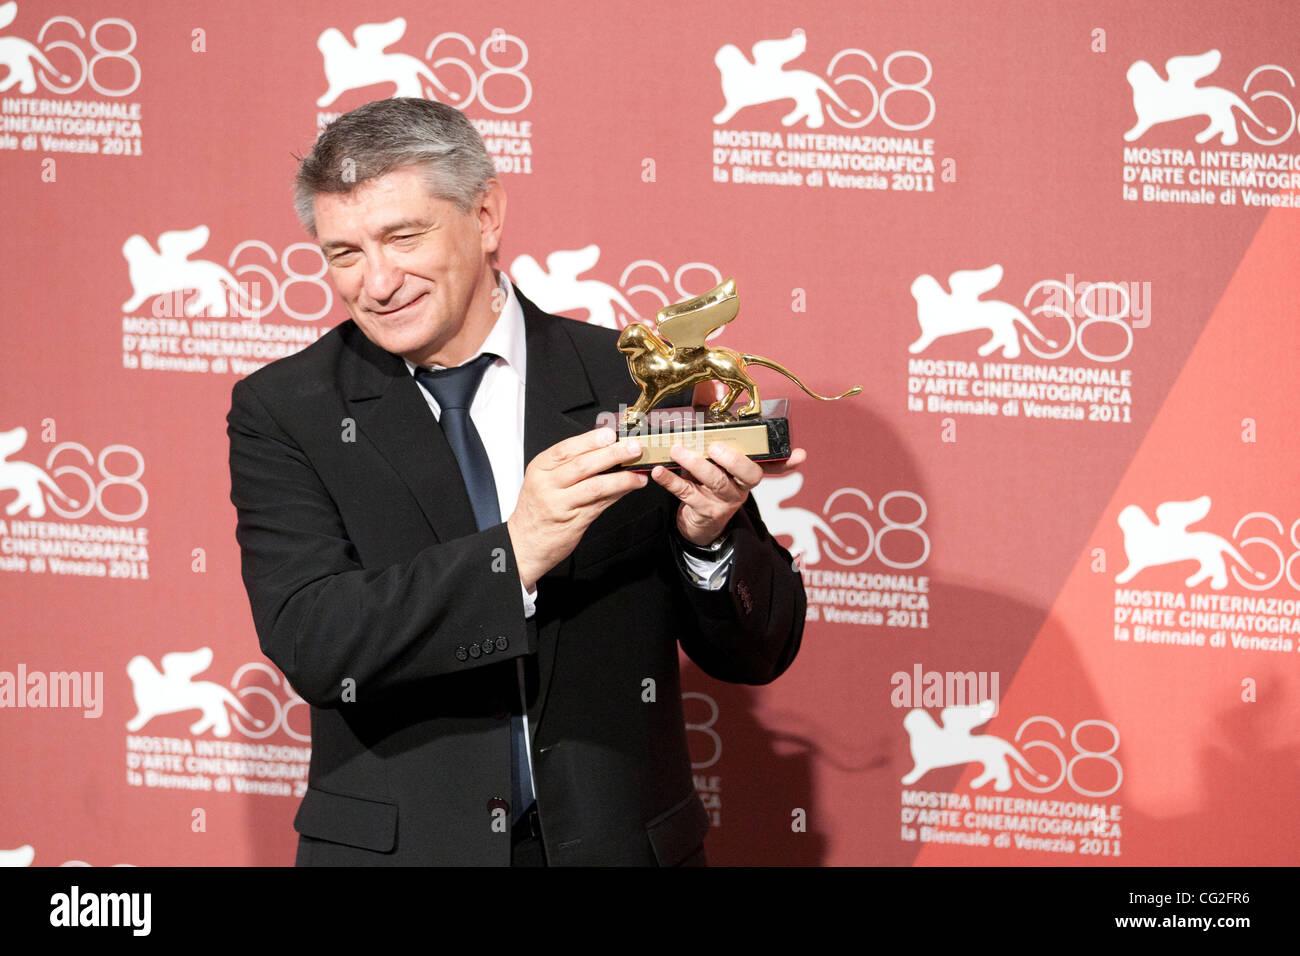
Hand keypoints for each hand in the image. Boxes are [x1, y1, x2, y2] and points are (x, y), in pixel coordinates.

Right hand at [507, 428, 645, 589]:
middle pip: (583, 465)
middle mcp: (548, 485)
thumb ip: (570, 465)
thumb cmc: (537, 508)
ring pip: (595, 486)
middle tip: (633, 449)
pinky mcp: (573, 521)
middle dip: (612, 454)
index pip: (566, 449)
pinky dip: (618, 494)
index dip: (590, 440)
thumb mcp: (544, 480)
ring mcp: (560, 504)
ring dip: (622, 478)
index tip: (611, 434)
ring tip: (638, 474)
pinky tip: (629, 488)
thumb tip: (605, 449)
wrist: (524, 543)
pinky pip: (600, 504)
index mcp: (540, 469)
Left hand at [652, 442, 807, 545]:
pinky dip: (671, 482)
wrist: (698, 522)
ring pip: (716, 482)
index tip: (800, 455)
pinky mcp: (705, 511)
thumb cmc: (706, 480)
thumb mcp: (713, 457)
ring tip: (677, 451)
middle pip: (747, 473)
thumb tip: (708, 388)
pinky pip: (687, 494)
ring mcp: (725, 501)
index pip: (772, 465)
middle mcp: (742, 486)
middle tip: (714, 447)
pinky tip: (659, 472)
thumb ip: (713, 427)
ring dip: (695, 464)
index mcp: (747, 471)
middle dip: (733, 459)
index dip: (787, 461)